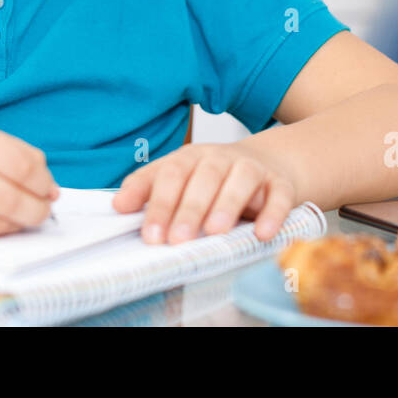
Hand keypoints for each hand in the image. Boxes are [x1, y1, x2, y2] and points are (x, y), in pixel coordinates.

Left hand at [111, 142, 299, 244]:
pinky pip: (278, 196)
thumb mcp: (179, 179)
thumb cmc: (213, 179)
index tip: (150, 234)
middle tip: (177, 240)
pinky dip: (272, 214)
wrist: (267, 164)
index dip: (159, 204)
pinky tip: (262, 233)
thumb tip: (118, 206)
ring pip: (239, 181)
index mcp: (190, 158)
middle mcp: (219, 159)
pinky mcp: (279, 184)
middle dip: (189, 209)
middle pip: (203, 178)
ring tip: (214, 232)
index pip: (170, 175)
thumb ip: (149, 190)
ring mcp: (251, 169)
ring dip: (226, 206)